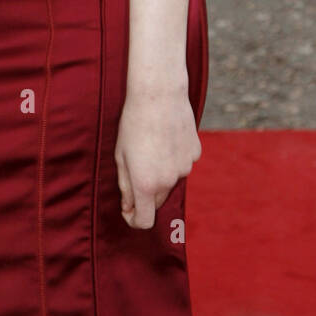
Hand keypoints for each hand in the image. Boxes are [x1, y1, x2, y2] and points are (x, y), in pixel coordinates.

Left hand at [115, 87, 200, 228]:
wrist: (158, 94)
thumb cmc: (133, 123)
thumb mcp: (121, 155)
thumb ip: (125, 185)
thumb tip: (128, 206)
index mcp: (146, 184)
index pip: (144, 220)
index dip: (134, 219)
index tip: (128, 210)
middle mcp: (168, 181)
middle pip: (158, 202)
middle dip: (146, 193)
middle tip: (136, 168)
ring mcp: (185, 168)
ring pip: (171, 180)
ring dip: (161, 172)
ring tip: (151, 144)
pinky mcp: (195, 154)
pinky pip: (182, 163)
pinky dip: (174, 157)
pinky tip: (166, 136)